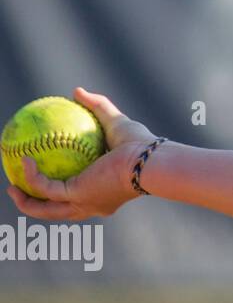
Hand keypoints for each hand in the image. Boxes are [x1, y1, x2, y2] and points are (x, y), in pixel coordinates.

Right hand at [6, 87, 159, 220]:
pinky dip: (32, 176)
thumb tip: (77, 91)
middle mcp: (93, 204)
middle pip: (58, 212)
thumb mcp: (116, 121)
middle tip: (21, 189)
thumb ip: (97, 107)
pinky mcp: (76, 195)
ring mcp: (84, 203)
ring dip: (26, 202)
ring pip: (47, 210)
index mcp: (103, 191)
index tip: (46, 176)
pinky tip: (23, 159)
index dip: (59, 191)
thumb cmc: (141, 145)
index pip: (78, 197)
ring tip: (12, 187)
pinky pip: (45, 187)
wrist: (149, 159)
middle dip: (37, 206)